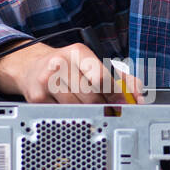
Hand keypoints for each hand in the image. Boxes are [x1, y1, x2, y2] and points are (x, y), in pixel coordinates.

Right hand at [0, 41, 144, 103]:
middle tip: (108, 111)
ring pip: (77, 107)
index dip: (115, 94)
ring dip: (88, 113)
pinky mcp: (37, 97)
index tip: (123, 104)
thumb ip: (120, 78)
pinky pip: (62, 114)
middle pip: (90, 95)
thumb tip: (138, 95)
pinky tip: (72, 110)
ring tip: (90, 110)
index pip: (101, 76)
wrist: (31, 67)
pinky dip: (72, 117)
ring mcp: (47, 80)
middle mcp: (60, 63)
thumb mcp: (91, 64)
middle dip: (103, 106)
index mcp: (78, 52)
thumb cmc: (67, 67)